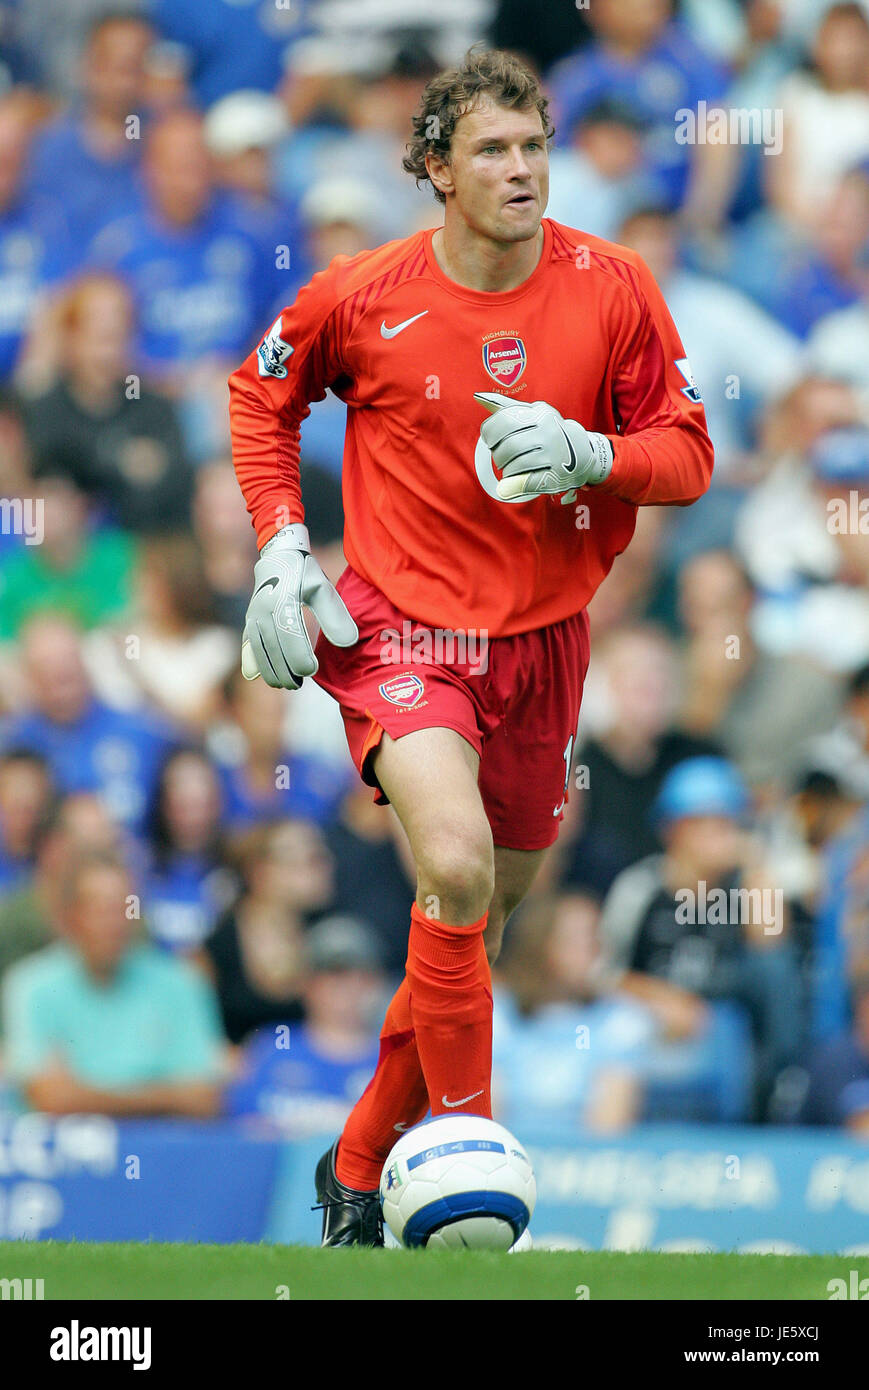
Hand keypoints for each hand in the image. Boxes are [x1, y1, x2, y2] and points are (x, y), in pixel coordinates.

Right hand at [241, 523, 357, 688]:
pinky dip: (252, 662)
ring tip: (286, 684)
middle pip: (273, 648)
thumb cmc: (305, 575)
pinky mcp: (248, 621)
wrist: (278, 558)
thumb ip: (336, 616)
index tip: (313, 670)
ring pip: (259, 650)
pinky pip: (247, 645)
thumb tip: (349, 643)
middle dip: (286, 670)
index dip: (300, 657)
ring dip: (270, 671)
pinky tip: (256, 676)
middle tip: (299, 684)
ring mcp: (252, 616)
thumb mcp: (323, 588)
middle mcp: (263, 609)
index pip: (290, 636)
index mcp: (284, 599)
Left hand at [475, 391, 612, 499]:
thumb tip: (478, 397)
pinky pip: (528, 482)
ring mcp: (554, 455)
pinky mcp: (556, 476)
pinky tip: (506, 487)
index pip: (504, 421)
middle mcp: (548, 432)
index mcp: (540, 414)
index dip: (490, 433)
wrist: (584, 452)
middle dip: (498, 455)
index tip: (490, 440)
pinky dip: (513, 486)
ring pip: (516, 466)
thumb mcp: (533, 414)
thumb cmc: (549, 431)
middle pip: (508, 447)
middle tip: (501, 458)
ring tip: (510, 469)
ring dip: (506, 470)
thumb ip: (506, 407)